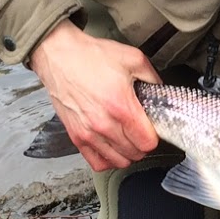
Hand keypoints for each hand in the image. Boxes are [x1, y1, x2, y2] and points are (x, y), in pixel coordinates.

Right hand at [29, 20, 160, 170]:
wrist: (59, 56)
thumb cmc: (89, 56)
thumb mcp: (132, 58)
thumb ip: (152, 78)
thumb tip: (161, 91)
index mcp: (121, 106)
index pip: (147, 142)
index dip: (154, 136)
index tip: (152, 128)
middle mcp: (104, 124)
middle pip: (135, 153)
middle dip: (142, 144)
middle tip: (141, 131)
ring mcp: (88, 133)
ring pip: (118, 161)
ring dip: (127, 154)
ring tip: (128, 140)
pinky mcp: (76, 136)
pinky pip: (97, 162)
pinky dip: (108, 160)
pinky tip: (112, 149)